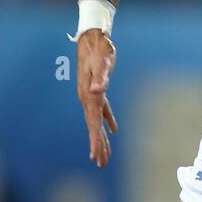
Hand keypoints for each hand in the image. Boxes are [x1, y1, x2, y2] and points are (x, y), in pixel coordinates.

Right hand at [76, 29, 117, 166]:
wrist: (92, 37)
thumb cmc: (100, 49)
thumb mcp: (103, 62)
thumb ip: (101, 77)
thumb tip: (98, 90)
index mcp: (89, 96)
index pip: (93, 123)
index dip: (95, 141)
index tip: (96, 157)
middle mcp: (87, 98)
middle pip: (93, 127)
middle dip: (97, 146)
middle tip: (101, 164)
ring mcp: (90, 95)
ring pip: (96, 121)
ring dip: (101, 138)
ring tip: (104, 155)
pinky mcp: (97, 90)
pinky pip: (102, 111)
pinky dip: (108, 122)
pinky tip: (113, 131)